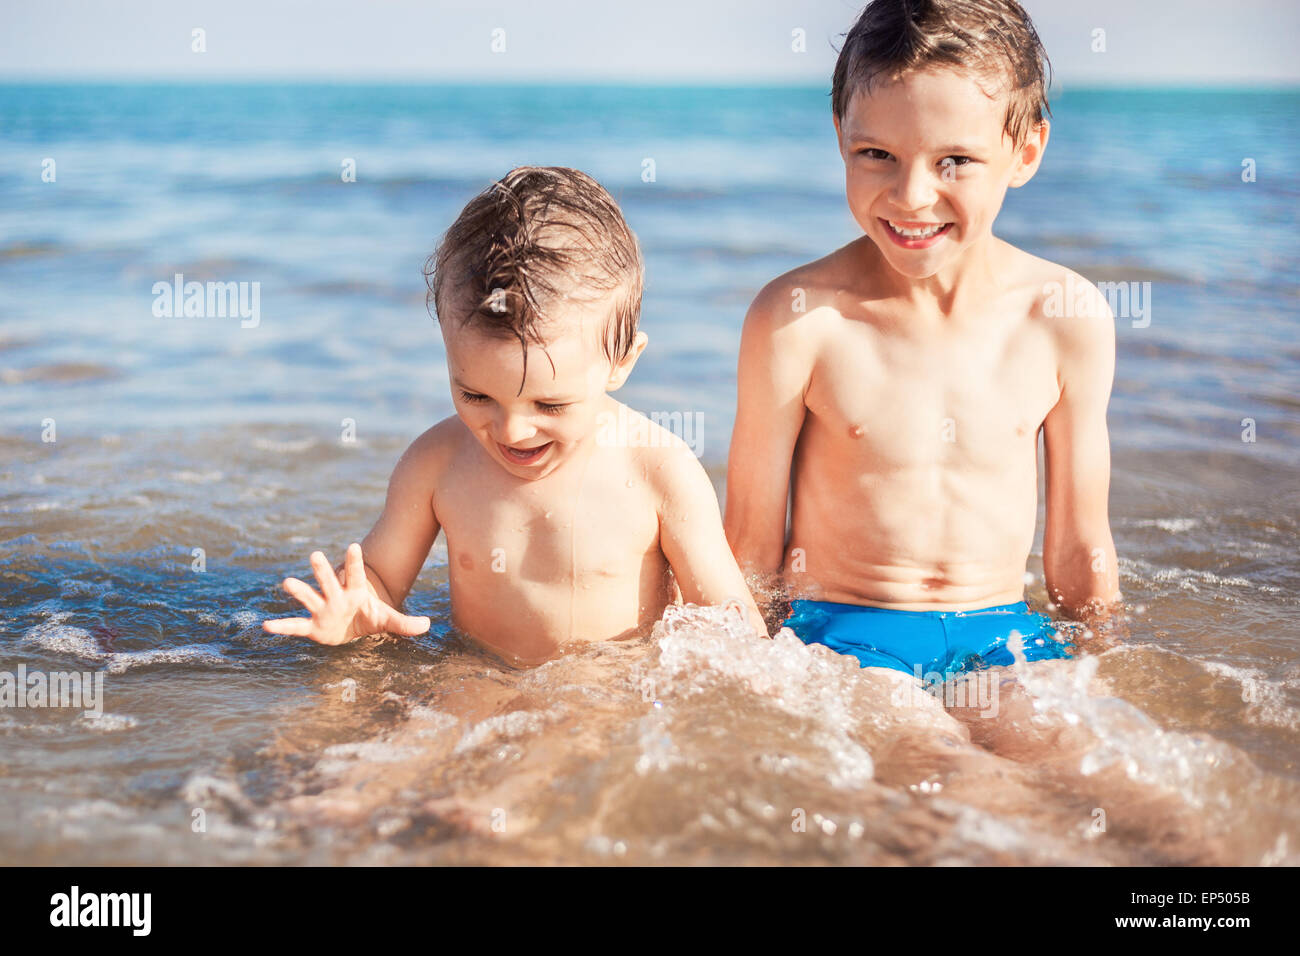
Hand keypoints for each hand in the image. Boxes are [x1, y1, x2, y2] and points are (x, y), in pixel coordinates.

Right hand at [262, 543, 430, 644]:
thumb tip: (428, 625)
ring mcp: (322, 609)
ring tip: (287, 582)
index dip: (355, 561)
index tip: (353, 545)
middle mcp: (336, 596)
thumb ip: (406, 623)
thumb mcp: (388, 620)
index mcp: (355, 592)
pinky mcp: (313, 626)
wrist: (352, 628)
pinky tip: (267, 626)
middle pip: (329, 580)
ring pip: (310, 597)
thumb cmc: (369, 617)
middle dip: (323, 570)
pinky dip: (282, 627)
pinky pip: (296, 626)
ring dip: (299, 591)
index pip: (356, 574)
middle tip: (316, 554)